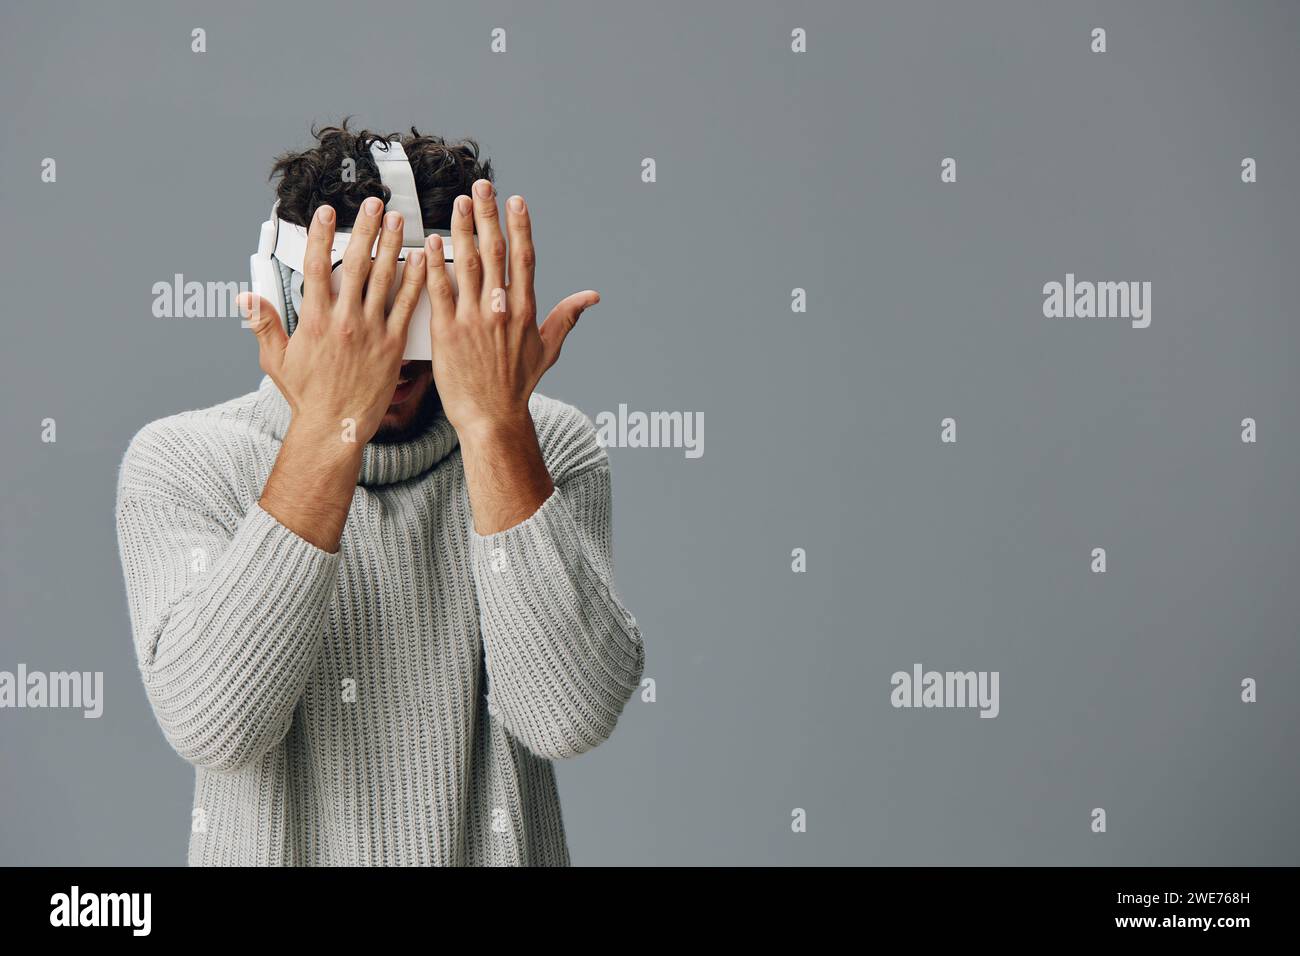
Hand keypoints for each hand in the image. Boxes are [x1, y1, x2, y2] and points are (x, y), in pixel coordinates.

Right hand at [239, 198, 426, 449]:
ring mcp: (371, 331)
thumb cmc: (306, 396)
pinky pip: (406, 306)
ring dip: (391, 245)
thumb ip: (264, 324)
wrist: (334, 427)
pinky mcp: (393, 345)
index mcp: (315, 319)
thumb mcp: (276, 360)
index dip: (322, 235)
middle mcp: (344, 320)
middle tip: (373, 204)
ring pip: (383, 278)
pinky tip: (422, 260)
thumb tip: (246, 298)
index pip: (318, 266)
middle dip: (364, 229)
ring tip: (397, 221)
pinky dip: (415, 281)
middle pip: (356, 263)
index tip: (327, 212)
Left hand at [421, 180, 598, 437]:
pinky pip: (440, 292)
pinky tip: (431, 243)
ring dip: (462, 230)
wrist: (492, 418)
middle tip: (481, 187)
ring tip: (457, 204)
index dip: (519, 226)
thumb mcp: (548, 350)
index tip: (515, 200)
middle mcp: (500, 310)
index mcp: (525, 311)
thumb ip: (567, 317)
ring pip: (467, 265)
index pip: (523, 258)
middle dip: (488, 216)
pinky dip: (435, 265)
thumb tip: (592, 297)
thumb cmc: (517, 386)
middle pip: (495, 252)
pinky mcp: (447, 333)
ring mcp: (473, 320)